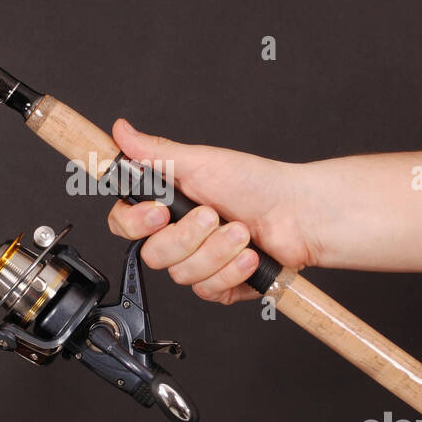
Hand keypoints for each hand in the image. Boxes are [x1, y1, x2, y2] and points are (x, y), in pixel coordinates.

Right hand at [106, 119, 318, 303]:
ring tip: (242, 231)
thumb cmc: (256, 183)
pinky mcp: (219, 285)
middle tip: (213, 215)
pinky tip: (250, 255)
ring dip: (217, 251)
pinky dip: (232, 271)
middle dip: (188, 236)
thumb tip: (122, 131)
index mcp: (167, 205)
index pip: (125, 223)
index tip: (159, 213)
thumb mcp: (201, 162)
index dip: (135, 223)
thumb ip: (156, 154)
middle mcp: (178, 235)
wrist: (299, 214)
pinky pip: (208, 290)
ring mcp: (198, 262)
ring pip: (182, 274)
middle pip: (153, 254)